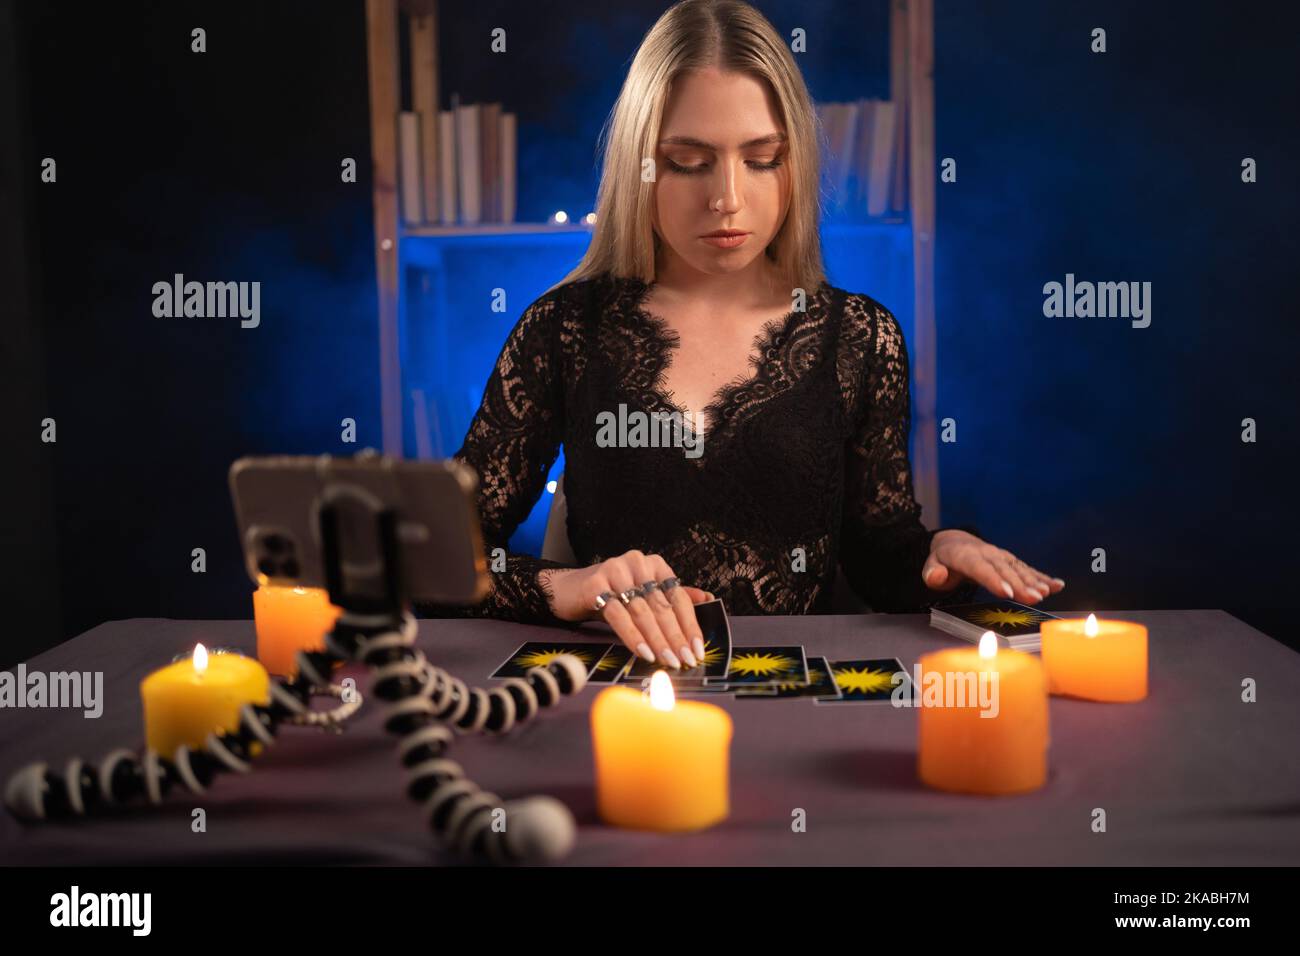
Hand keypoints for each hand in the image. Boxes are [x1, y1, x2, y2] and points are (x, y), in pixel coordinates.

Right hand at [539, 550, 713, 668]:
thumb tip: (707, 599)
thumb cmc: (612, 593)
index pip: (678, 597)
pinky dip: (633, 637)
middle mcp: (637, 563)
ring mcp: (615, 571)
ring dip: (657, 640)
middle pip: (662, 606)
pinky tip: (643, 653)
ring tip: (667, 661)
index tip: (697, 649)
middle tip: (683, 660)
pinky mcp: (595, 585)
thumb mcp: (644, 592)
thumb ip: (673, 596)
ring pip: (642, 611)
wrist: (570, 589)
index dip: (689, 625)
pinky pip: (619, 615)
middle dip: (675, 638)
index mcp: (654, 564)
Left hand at [920, 530, 1064, 604]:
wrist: (955, 542)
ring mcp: (1001, 556)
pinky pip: (1027, 569)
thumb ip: (932, 573)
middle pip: (1004, 570)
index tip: (1007, 593)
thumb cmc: (943, 560)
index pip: (980, 568)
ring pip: (1018, 569)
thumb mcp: (930, 566)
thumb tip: (938, 576)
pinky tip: (1058, 585)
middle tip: (1034, 598)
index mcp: (965, 555)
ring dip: (1034, 581)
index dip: (994, 580)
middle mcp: (987, 554)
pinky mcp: (1011, 561)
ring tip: (1046, 594)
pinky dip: (1042, 577)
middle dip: (1020, 584)